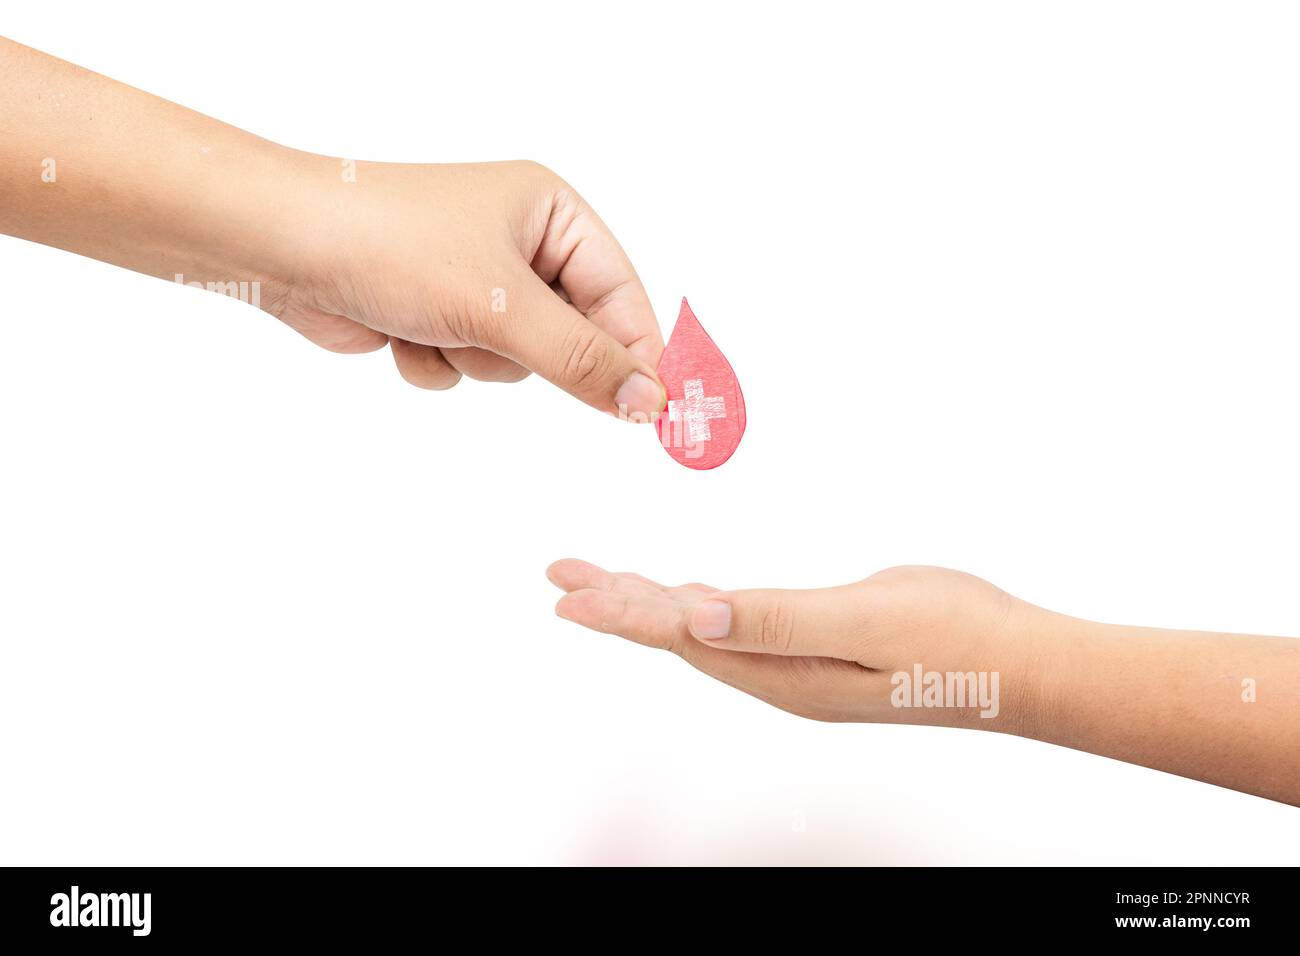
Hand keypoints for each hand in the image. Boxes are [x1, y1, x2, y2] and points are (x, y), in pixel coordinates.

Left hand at [272, 159, 666, 416]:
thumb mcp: (502, 305)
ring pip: (516, 361)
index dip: (637, 351)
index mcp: (550, 212)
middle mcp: (519, 242)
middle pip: (572, 333)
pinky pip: (465, 368)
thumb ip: (581, 359)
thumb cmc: (393, 244)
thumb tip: (648, 402)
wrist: (280, 246)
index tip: (650, 410)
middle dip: (529, 350)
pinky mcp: (435, 315)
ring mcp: (475, 281)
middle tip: (504, 345)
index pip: (621, 292)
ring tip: (434, 321)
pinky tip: (398, 331)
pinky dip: (435, 361)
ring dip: (475, 358)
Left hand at [548, 559, 1299, 803]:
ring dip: (652, 605)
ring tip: (605, 586)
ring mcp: (801, 666)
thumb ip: (774, 620)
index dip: (620, 611)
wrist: (1021, 664)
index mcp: (779, 671)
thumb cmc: (951, 638)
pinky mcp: (823, 650)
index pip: (680, 635)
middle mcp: (779, 676)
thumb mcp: (862, 619)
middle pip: (680, 634)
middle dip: (618, 604)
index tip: (565, 590)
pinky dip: (701, 606)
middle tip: (563, 575)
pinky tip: (694, 598)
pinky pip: (740, 626)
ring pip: (705, 630)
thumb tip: (694, 616)